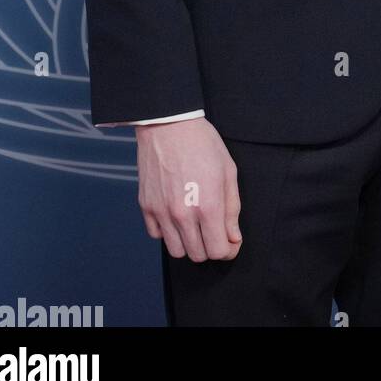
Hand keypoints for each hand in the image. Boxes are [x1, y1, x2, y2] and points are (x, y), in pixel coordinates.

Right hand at [136, 116, 240, 261]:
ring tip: (196, 224)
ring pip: (176, 251)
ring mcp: (162, 212)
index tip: (231, 241)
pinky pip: (157, 236)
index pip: (218, 250)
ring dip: (189, 243)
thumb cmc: (203, 144)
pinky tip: (176, 215)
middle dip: (210, 247)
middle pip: (198, 255)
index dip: (229, 249)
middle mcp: (183, 214)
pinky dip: (168, 232)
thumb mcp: (228, 171)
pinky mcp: (146, 207)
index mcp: (208, 205)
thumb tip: (233, 237)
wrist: (169, 125)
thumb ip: (232, 209)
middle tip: (214, 230)